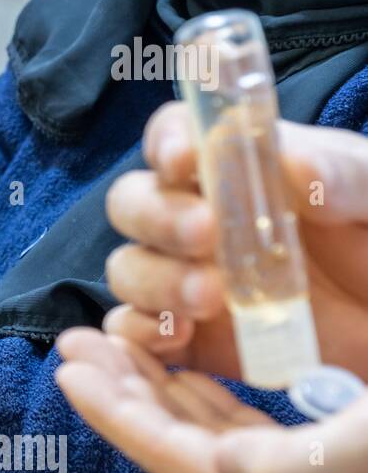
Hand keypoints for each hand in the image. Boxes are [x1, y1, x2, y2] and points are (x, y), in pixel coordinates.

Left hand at [56, 327, 367, 472]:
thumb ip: (290, 471)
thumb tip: (224, 464)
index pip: (168, 454)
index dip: (113, 410)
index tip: (68, 369)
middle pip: (172, 447)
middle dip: (120, 391)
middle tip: (78, 344)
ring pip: (200, 442)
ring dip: (155, 392)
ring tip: (116, 348)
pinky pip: (240, 443)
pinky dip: (203, 406)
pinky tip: (184, 378)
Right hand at [103, 101, 367, 379]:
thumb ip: (345, 176)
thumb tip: (294, 164)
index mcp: (237, 167)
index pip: (176, 135)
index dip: (167, 141)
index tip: (183, 159)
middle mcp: (195, 218)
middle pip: (133, 202)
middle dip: (157, 216)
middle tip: (205, 234)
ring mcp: (183, 279)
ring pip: (128, 268)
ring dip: (156, 279)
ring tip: (210, 298)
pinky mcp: (185, 338)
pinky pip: (131, 330)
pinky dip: (138, 332)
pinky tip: (178, 335)